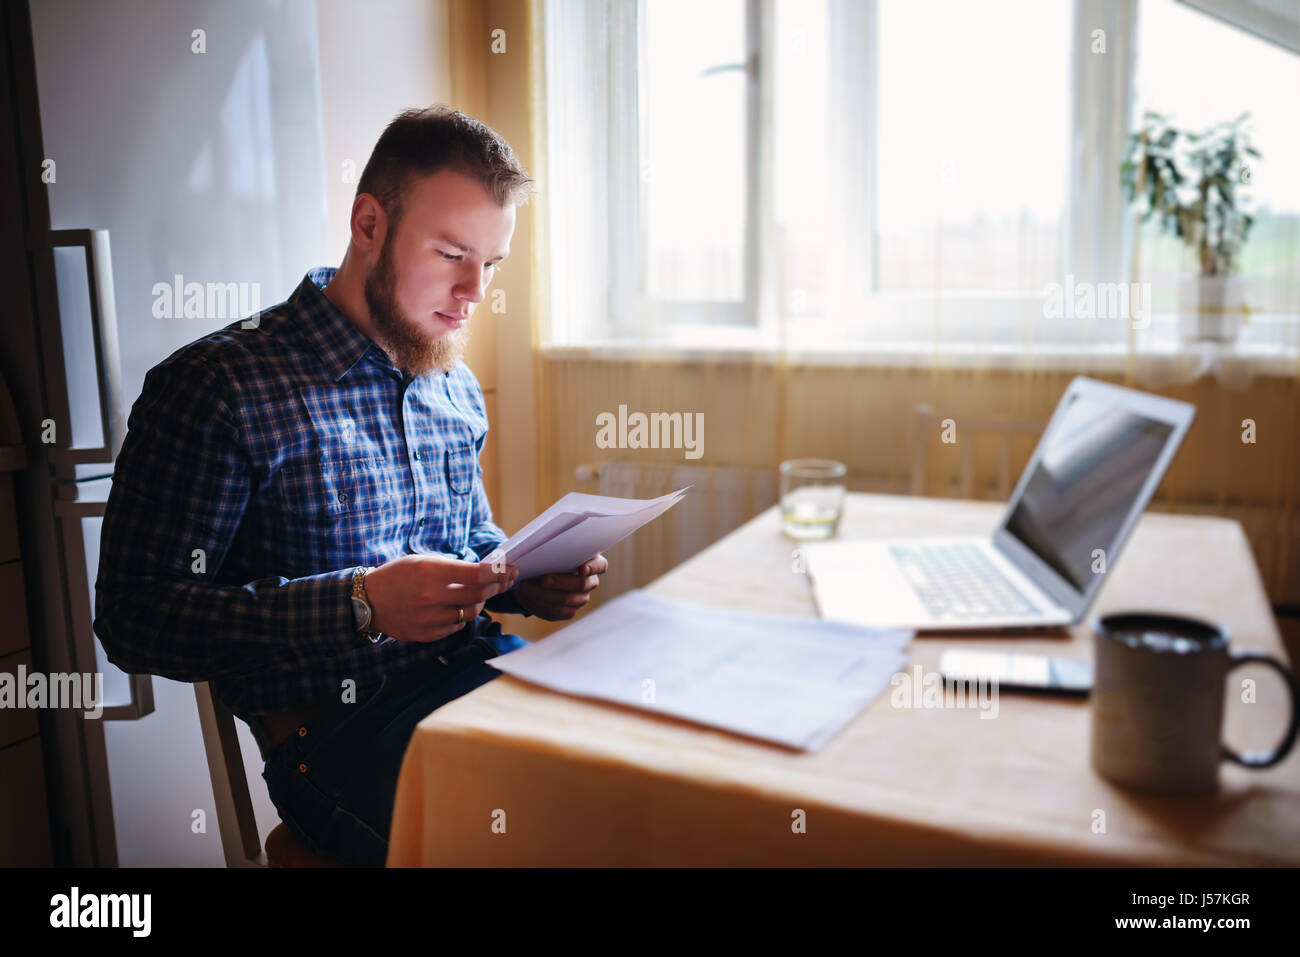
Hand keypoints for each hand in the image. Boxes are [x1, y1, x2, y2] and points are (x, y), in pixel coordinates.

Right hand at [364, 554, 516, 642]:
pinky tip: (459, 607)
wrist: (367, 601)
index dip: (499, 573)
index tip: (510, 569)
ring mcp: (428, 618)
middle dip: (498, 586)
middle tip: (507, 580)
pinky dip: (462, 617)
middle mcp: (431, 596)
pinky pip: (456, 627)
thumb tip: (486, 571)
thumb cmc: (398, 576)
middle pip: (479, 595)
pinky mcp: (426, 634)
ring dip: (481, 602)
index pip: (477, 575)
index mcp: (430, 572)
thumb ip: (453, 567)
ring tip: (482, 593)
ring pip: (470, 613)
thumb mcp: (422, 560)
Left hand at [513, 553, 607, 620]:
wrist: (540, 575)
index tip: (581, 569)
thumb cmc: (549, 556)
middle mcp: (589, 582)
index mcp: (591, 563)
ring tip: (525, 586)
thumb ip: (554, 548)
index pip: (601, 565)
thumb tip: (541, 545)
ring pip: (565, 600)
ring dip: (543, 594)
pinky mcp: (568, 612)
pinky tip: (526, 596)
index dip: (593, 568)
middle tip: (543, 579)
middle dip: (560, 582)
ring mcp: (580, 599)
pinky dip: (538, 604)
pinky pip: (555, 611)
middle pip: (580, 585)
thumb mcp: (553, 548)